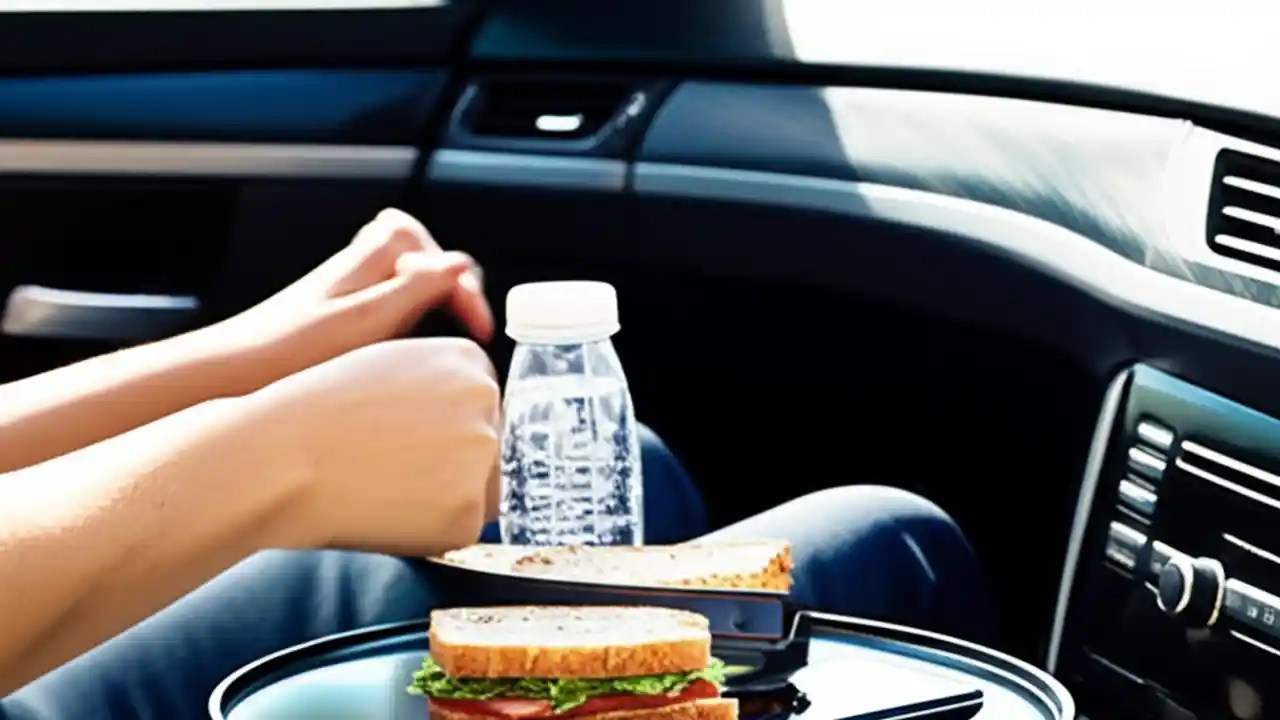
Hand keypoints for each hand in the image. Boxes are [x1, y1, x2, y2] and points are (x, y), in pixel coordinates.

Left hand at [210, 208, 493, 384]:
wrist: (224, 379)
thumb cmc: (284, 355)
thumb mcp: (361, 322)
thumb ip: (413, 289)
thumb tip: (460, 264)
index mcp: (368, 262)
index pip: (440, 254)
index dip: (468, 288)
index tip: (480, 331)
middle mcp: (357, 270)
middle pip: (422, 252)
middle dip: (451, 283)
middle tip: (466, 323)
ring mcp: (345, 294)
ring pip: (404, 277)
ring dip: (430, 299)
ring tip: (441, 335)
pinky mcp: (335, 320)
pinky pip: (386, 305)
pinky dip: (406, 320)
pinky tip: (401, 353)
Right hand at [247, 337, 500, 555]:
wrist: (284, 456)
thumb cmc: (317, 412)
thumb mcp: (388, 365)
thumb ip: (439, 381)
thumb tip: (471, 417)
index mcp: (468, 357)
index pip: (484, 406)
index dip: (444, 430)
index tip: (407, 439)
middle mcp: (486, 399)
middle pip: (489, 447)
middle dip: (452, 464)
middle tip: (392, 469)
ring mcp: (482, 455)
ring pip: (482, 489)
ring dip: (446, 499)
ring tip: (386, 488)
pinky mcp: (470, 510)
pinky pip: (464, 529)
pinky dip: (433, 532)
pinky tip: (389, 512)